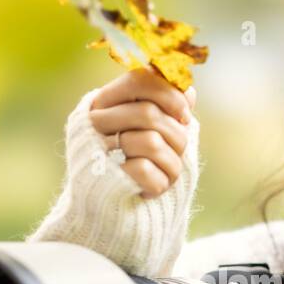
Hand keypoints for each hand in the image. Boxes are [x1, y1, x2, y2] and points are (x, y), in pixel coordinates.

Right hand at [89, 68, 194, 199]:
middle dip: (176, 133)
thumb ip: (168, 106)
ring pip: (151, 142)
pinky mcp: (106, 179)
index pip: (139, 79)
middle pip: (149, 113)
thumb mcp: (154, 128)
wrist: (112, 204)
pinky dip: (159, 182)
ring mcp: (97, 150)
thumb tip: (188, 91)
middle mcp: (95, 122)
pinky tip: (152, 187)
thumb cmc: (137, 159)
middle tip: (177, 148)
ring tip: (163, 169)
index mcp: (104, 102)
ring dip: (171, 160)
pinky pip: (145, 171)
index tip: (184, 115)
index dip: (170, 94)